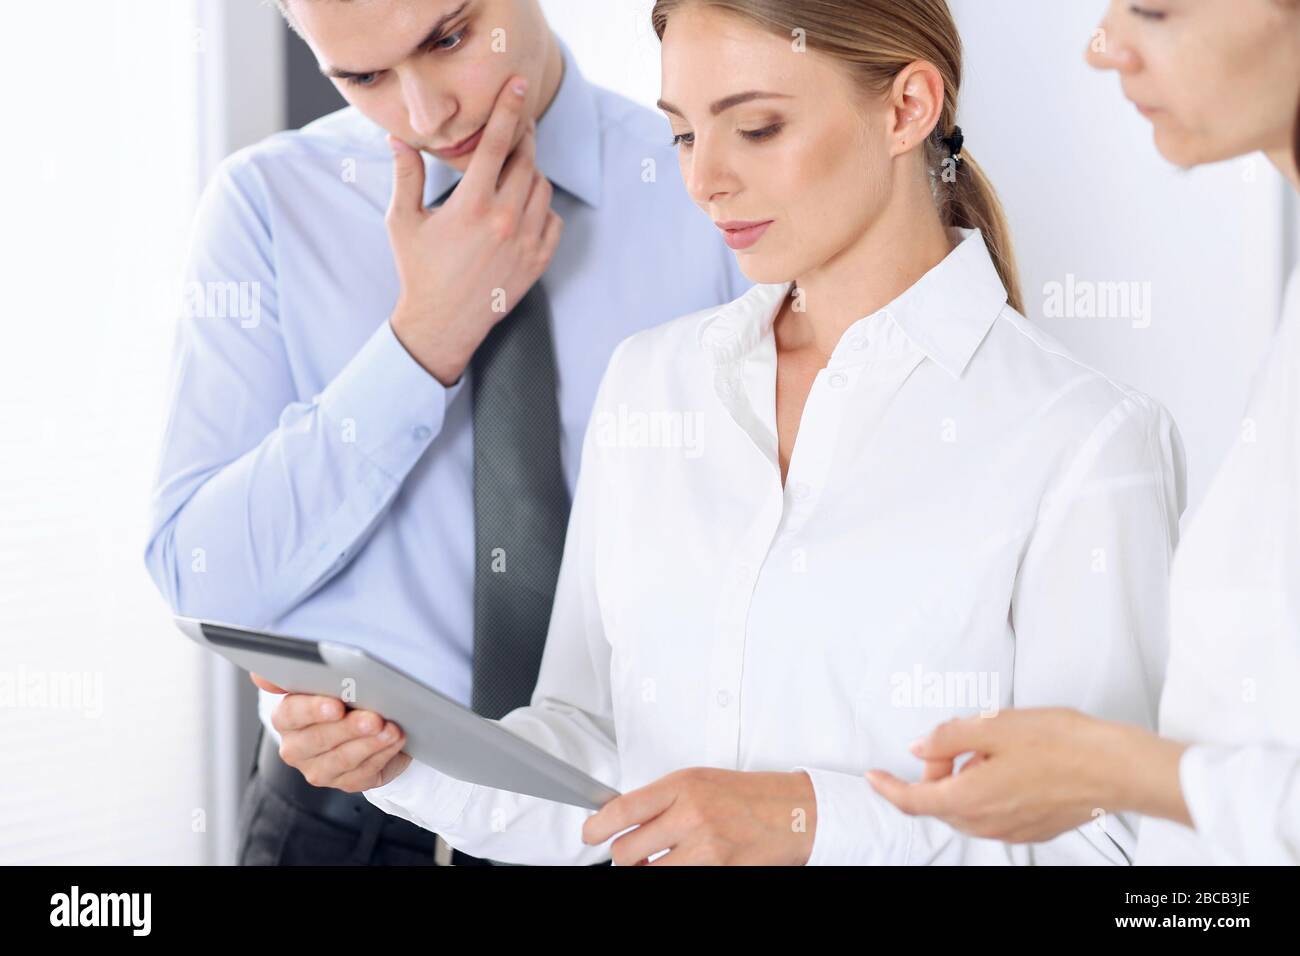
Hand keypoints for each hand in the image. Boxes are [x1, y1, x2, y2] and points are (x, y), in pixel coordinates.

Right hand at [248, 672, 410, 792]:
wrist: (366, 722)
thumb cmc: (341, 695)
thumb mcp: (321, 681)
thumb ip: (292, 674)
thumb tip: (259, 675)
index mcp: (286, 718)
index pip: (292, 714)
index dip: (314, 710)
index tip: (336, 705)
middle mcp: (297, 748)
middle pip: (320, 739)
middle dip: (349, 728)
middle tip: (374, 718)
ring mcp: (320, 770)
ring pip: (344, 759)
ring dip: (370, 744)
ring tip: (391, 730)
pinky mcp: (346, 783)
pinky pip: (364, 773)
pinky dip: (383, 755)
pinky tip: (396, 741)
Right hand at [386, 73, 563, 385]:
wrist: (442, 324)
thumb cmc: (419, 271)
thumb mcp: (403, 222)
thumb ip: (405, 176)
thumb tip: (396, 138)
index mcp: (472, 206)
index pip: (497, 144)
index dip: (508, 109)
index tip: (518, 85)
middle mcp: (504, 221)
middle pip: (526, 161)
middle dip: (521, 140)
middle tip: (512, 132)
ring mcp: (525, 243)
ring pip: (542, 188)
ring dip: (529, 174)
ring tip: (509, 176)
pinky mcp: (537, 262)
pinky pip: (554, 220)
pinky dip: (542, 208)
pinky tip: (521, 209)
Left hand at [581, 768, 816, 864]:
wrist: (794, 812)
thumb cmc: (746, 795)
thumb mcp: (699, 781)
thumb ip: (661, 799)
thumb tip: (621, 819)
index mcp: (682, 787)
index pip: (622, 809)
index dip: (596, 827)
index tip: (589, 834)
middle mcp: (692, 816)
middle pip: (627, 852)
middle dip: (623, 859)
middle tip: (632, 856)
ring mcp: (707, 848)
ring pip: (649, 875)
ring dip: (647, 873)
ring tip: (658, 863)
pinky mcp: (720, 871)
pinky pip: (680, 881)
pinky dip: (676, 876)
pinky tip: (683, 866)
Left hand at [864, 707, 1190, 841]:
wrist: (1115, 768)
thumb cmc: (1062, 744)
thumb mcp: (994, 726)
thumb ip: (949, 737)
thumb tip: (921, 747)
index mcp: (970, 798)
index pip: (913, 800)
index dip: (887, 787)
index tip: (873, 776)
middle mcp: (986, 822)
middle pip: (939, 803)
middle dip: (935, 773)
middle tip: (955, 741)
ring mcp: (1010, 829)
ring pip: (965, 808)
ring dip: (962, 781)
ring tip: (988, 749)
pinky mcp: (1030, 828)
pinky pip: (991, 813)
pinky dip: (985, 790)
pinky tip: (1008, 765)